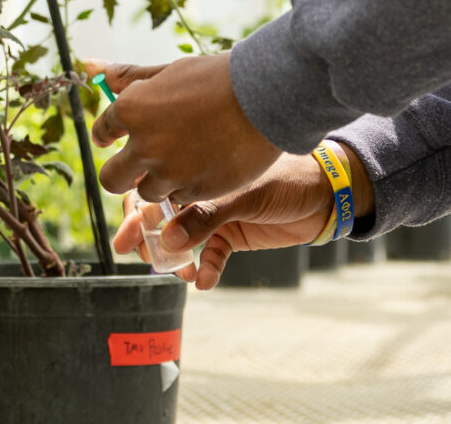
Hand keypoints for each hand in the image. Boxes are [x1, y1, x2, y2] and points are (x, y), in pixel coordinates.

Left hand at [82, 54, 282, 203]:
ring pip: (146, 191)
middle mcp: (144, 145)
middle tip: (139, 161)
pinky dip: (184, 187)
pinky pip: (178, 198)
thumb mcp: (169, 71)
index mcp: (131, 109)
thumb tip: (90, 65)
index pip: (102, 130)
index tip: (117, 135)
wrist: (266, 99)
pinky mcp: (195, 192)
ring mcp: (170, 173)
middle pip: (111, 179)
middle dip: (120, 172)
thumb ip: (127, 75)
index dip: (109, 133)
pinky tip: (202, 165)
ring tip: (182, 158)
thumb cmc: (217, 79)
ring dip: (157, 179)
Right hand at [111, 151, 355, 289]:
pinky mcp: (233, 236)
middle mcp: (200, 192)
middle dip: (147, 239)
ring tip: (178, 271)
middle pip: (160, 217)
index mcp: (197, 169)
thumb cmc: (285, 177)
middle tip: (142, 256)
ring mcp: (216, 215)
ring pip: (182, 240)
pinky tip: (203, 281)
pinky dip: (206, 269)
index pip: (153, 187)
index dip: (134, 212)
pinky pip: (211, 257)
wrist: (325, 193)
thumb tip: (167, 239)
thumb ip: (206, 217)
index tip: (125, 237)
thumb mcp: (244, 195)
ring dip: (174, 257)